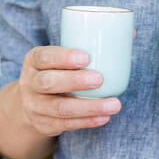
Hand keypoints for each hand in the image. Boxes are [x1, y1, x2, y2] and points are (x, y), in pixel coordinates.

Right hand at [18, 31, 135, 137]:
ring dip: (88, 107)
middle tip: (100, 79)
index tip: (86, 57)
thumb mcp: (62, 57)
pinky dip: (87, 122)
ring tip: (114, 104)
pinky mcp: (43, 124)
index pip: (43, 57)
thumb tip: (129, 33)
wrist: (33, 102)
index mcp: (33, 60)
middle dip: (74, 81)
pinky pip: (65, 124)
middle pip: (47, 83)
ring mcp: (34, 106)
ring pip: (59, 108)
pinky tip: (104, 117)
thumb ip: (89, 44)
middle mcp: (29, 83)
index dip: (63, 57)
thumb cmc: (57, 71)